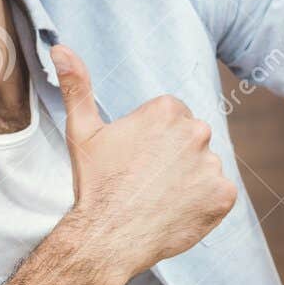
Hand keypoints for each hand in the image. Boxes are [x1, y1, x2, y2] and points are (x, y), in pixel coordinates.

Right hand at [52, 44, 235, 276]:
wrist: (107, 236)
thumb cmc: (95, 183)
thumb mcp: (82, 131)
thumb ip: (77, 86)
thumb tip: (59, 47)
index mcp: (167, 110)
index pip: (172, 118)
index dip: (152, 141)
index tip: (135, 160)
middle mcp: (197, 131)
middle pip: (191, 140)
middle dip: (173, 157)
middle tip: (145, 181)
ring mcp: (213, 165)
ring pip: (204, 167)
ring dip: (189, 180)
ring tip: (159, 198)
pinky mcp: (224, 195)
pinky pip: (218, 193)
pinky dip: (202, 202)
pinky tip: (176, 210)